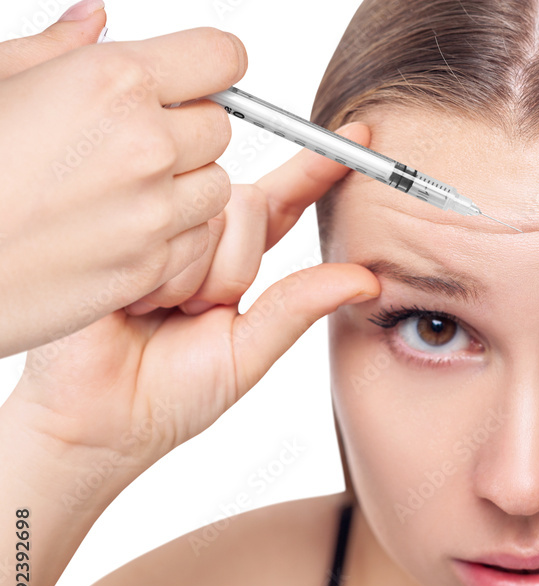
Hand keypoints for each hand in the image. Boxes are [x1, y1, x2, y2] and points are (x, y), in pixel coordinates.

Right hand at [0, 8, 246, 355]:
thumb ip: (56, 49)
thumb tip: (94, 20)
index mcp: (112, 85)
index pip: (222, 57)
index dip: (213, 62)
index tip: (203, 71)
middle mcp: (145, 147)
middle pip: (219, 126)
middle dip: (187, 126)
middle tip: (132, 138)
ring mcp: (153, 212)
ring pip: (217, 186)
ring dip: (186, 184)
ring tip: (122, 187)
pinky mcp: (151, 266)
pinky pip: (198, 239)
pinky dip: (173, 234)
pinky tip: (118, 227)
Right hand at [7, 130, 379, 504]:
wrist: (97, 420)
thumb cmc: (173, 396)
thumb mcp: (249, 352)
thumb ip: (300, 307)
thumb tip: (367, 279)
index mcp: (232, 261)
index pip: (283, 202)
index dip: (317, 171)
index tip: (359, 139)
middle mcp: (197, 237)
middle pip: (248, 205)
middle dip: (234, 268)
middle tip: (196, 313)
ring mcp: (155, 229)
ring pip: (207, 217)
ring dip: (191, 280)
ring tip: (156, 312)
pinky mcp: (116, 231)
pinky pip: (162, 229)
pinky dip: (157, 277)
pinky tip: (131, 300)